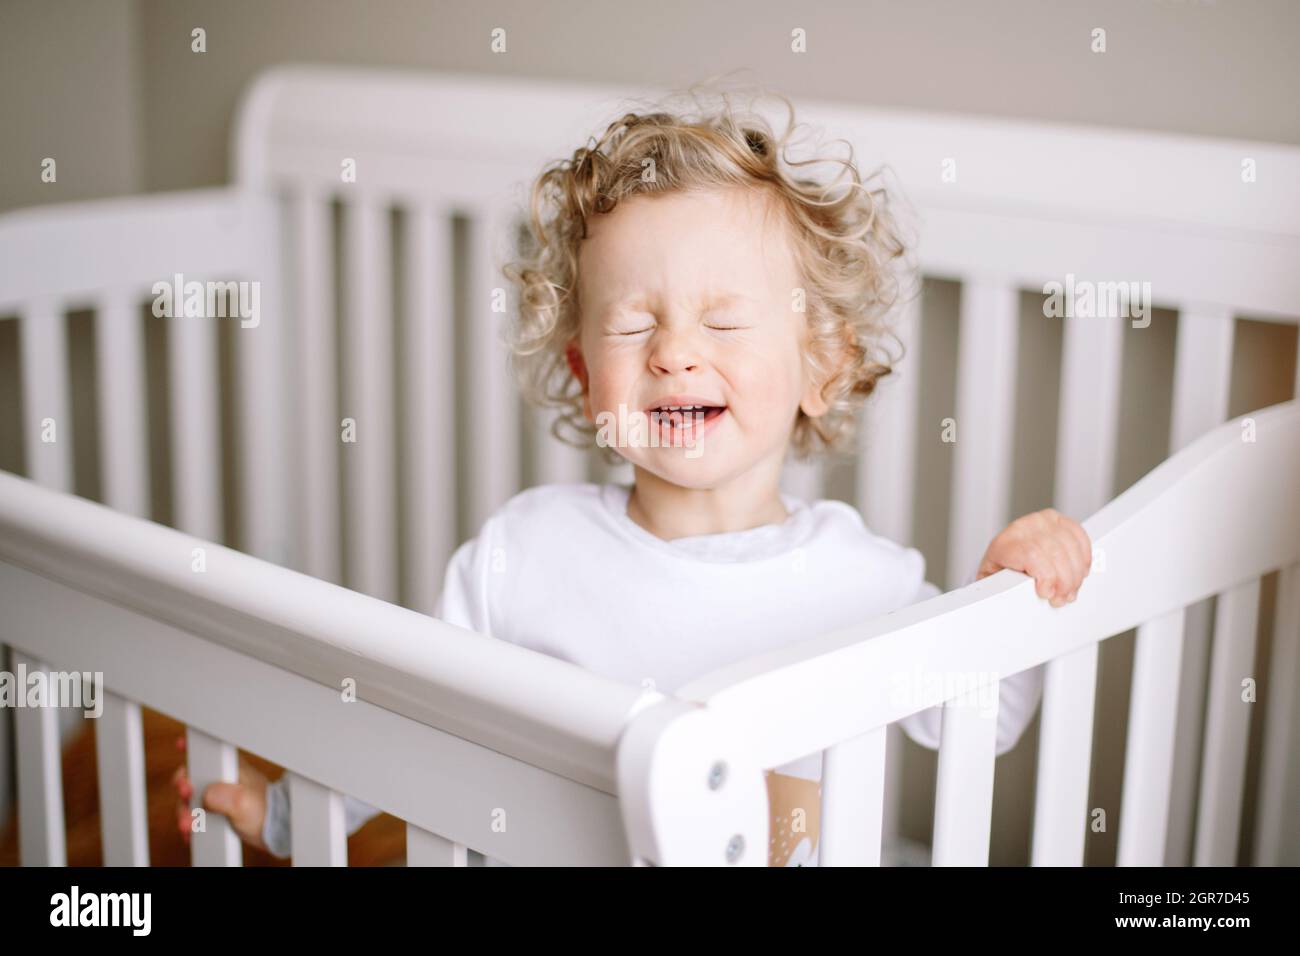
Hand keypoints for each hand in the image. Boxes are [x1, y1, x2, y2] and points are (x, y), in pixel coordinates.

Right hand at [171, 734, 270, 850]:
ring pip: (190, 800)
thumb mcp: (243, 801)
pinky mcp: (215, 812)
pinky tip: (190, 832)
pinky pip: (195, 815)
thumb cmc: (264, 811)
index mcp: (231, 768)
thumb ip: (223, 795)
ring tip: (187, 825)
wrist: (272, 831)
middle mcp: (222, 780)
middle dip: (183, 788)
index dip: (194, 747)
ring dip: (184, 812)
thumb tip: (204, 795)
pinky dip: (190, 823)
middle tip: (185, 795)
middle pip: (192, 777)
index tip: (181, 744)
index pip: (211, 751)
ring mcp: (217, 796)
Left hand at [976, 508, 1091, 607]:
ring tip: (1069, 590)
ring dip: (1075, 573)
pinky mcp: (1057, 520)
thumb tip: (1019, 598)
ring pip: (1069, 545)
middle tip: (1061, 597)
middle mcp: (1022, 528)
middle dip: (1064, 581)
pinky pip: (1078, 534)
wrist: (1001, 559)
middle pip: (1054, 552)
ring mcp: (1041, 521)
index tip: (1047, 593)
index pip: (1031, 554)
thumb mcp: (997, 588)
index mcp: (1003, 545)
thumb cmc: (1000, 575)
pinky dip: (1083, 557)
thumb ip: (1007, 592)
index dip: (1046, 576)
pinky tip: (1079, 571)